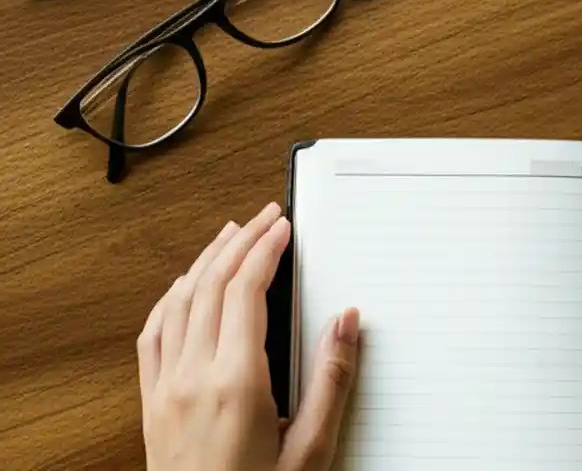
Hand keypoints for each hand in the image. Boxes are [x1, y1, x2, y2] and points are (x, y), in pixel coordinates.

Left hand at [137, 202, 360, 470]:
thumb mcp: (313, 449)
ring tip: (229, 235)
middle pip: (210, 285)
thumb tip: (346, 322)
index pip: (245, 292)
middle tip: (264, 217)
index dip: (265, 251)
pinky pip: (153, 333)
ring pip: (178, 302)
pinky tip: (184, 286)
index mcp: (236, 383)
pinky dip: (171, 298)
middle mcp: (192, 378)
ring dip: (204, 260)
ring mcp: (164, 388)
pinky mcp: (150, 402)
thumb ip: (333, 380)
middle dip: (239, 242)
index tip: (282, 227)